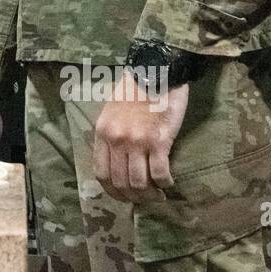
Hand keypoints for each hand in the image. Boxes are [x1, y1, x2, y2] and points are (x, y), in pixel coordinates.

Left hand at [93, 76, 188, 203]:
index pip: (101, 174)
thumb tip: (116, 162)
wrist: (155, 71)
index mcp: (102, 133)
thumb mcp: (111, 111)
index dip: (113, 191)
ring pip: (139, 183)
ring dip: (150, 195)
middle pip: (120, 182)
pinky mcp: (158, 141)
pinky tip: (169, 182)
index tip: (124, 196)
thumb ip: (110, 135)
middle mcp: (116, 140)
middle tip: (145, 199)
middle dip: (133, 197)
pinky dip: (165, 183)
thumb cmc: (134, 90)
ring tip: (158, 195)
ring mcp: (137, 141)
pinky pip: (159, 173)